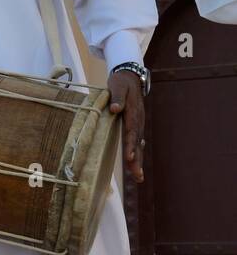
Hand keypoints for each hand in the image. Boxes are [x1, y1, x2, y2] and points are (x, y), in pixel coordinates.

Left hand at [108, 69, 145, 183]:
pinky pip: (136, 141)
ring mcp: (138, 123)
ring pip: (138, 144)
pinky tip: (136, 165)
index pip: (131, 130)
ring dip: (138, 161)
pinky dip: (137, 153)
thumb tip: (114, 108)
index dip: (130, 144)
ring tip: (138, 177)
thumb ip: (117, 97)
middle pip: (137, 142)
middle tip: (137, 175)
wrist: (130, 77)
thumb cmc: (121, 82)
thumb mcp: (117, 86)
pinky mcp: (135, 125)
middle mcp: (137, 120)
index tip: (130, 156)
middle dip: (137, 159)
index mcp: (132, 112)